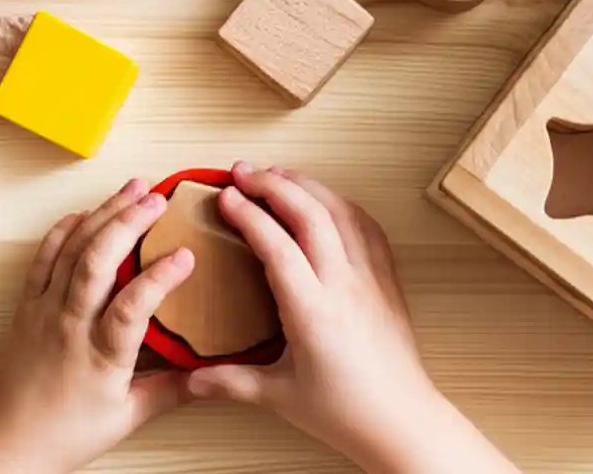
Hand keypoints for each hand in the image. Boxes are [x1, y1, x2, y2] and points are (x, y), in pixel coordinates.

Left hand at [0, 179, 195, 473]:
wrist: (6, 441)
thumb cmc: (64, 434)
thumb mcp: (127, 417)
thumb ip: (173, 391)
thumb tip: (213, 375)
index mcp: (101, 355)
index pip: (132, 307)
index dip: (159, 277)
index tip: (186, 255)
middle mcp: (70, 324)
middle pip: (96, 261)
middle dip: (128, 222)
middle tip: (159, 199)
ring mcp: (45, 309)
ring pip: (73, 249)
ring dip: (103, 214)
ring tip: (132, 189)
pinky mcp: (28, 305)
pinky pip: (44, 257)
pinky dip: (64, 230)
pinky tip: (86, 213)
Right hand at [187, 164, 517, 473]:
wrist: (402, 421)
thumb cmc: (346, 413)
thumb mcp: (279, 396)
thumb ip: (231, 381)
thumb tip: (190, 378)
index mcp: (312, 312)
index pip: (278, 246)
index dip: (249, 215)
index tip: (225, 197)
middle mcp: (344, 286)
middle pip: (310, 215)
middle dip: (274, 184)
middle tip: (242, 172)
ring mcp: (370, 278)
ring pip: (340, 212)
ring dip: (307, 185)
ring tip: (277, 174)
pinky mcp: (387, 280)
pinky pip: (366, 227)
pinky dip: (341, 204)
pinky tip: (324, 200)